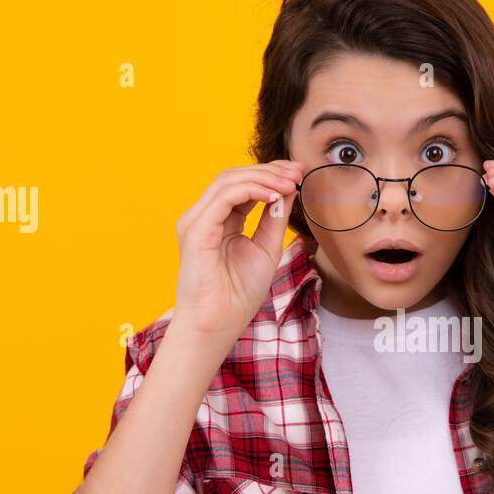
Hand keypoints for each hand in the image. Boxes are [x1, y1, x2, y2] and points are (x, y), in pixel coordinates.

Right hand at [172, 160, 301, 336]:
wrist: (219, 323)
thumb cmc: (239, 294)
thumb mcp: (266, 248)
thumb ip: (274, 218)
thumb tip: (288, 189)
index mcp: (219, 221)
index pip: (242, 185)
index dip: (270, 175)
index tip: (298, 172)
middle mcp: (204, 217)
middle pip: (234, 176)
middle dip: (268, 170)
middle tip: (297, 170)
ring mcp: (196, 221)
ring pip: (228, 181)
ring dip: (263, 178)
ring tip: (290, 183)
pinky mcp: (196, 230)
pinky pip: (224, 198)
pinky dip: (251, 191)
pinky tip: (273, 195)